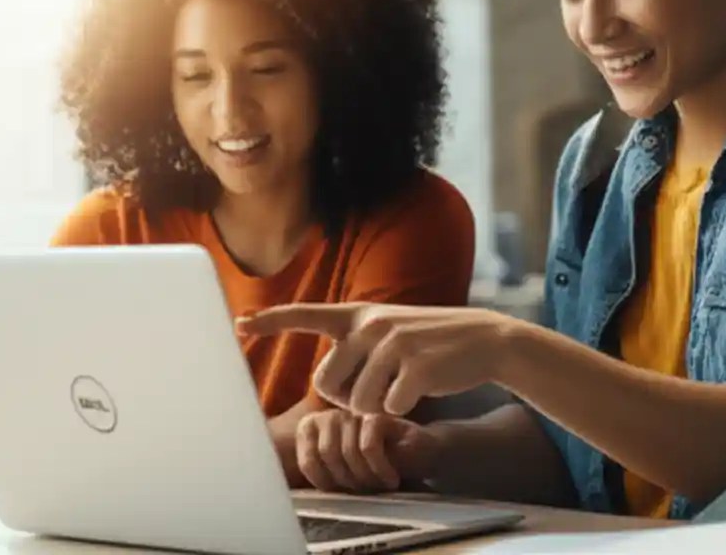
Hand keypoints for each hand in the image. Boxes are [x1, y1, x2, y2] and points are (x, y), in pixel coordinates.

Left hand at [236, 303, 518, 415]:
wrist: (485, 339)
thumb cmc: (431, 345)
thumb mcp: (391, 331)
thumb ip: (357, 346)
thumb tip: (324, 383)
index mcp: (360, 315)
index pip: (307, 314)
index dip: (271, 321)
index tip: (240, 323)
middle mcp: (371, 324)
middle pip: (325, 383)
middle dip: (344, 400)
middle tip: (376, 390)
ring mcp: (393, 344)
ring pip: (356, 403)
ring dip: (375, 409)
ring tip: (402, 387)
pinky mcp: (415, 367)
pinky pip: (387, 410)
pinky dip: (401, 411)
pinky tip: (421, 391)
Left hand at [296, 409, 442, 492]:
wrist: (419, 454)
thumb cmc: (376, 467)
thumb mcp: (341, 474)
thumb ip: (320, 474)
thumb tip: (302, 494)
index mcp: (313, 428)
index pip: (307, 461)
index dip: (326, 484)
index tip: (342, 492)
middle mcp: (331, 416)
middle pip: (327, 454)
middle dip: (347, 480)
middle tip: (364, 490)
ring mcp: (354, 413)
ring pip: (347, 451)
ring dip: (365, 477)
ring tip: (379, 484)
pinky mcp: (376, 416)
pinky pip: (368, 447)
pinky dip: (380, 468)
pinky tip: (390, 477)